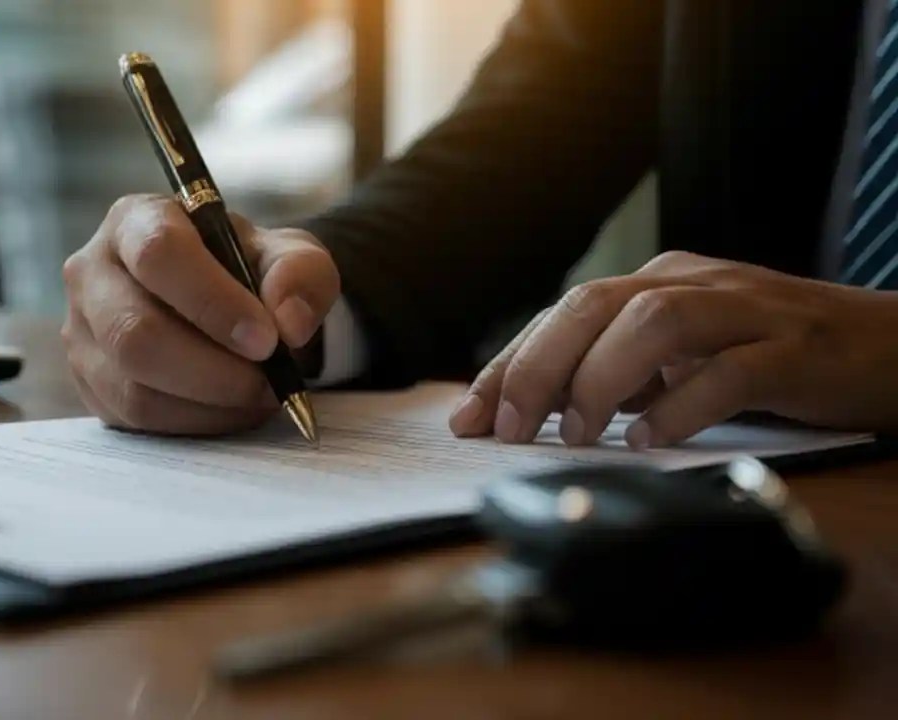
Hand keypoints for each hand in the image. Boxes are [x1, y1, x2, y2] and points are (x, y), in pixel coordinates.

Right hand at [63, 194, 339, 434]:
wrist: (222, 305)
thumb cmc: (246, 271)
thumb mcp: (288, 256)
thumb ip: (300, 274)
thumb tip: (289, 322)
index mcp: (135, 221)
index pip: (158, 254)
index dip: (212, 302)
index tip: (265, 340)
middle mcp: (92, 273)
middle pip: (135, 333)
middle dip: (214, 371)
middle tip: (269, 382)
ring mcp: (81, 334)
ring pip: (134, 387)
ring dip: (209, 405)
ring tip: (257, 396)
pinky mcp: (89, 384)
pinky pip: (136, 421)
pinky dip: (194, 424)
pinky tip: (229, 408)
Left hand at [448, 251, 897, 446]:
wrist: (894, 348)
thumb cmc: (776, 358)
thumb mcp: (686, 358)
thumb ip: (625, 373)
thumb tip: (541, 412)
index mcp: (661, 282)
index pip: (565, 312)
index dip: (510, 363)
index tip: (468, 416)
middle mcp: (695, 284)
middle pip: (595, 305)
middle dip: (536, 367)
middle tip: (504, 429)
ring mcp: (747, 313)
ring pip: (654, 322)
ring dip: (599, 380)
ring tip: (572, 436)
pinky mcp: (795, 351)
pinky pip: (728, 371)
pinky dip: (680, 406)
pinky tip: (649, 442)